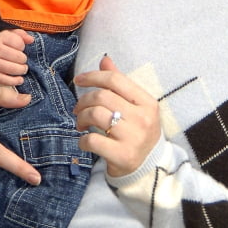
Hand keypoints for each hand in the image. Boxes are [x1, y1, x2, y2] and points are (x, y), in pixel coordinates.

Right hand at [0, 28, 33, 84]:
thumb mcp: (5, 30)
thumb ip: (20, 34)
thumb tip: (31, 40)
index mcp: (0, 38)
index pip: (19, 44)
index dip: (22, 46)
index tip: (19, 47)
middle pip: (18, 57)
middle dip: (23, 59)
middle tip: (21, 59)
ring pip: (13, 69)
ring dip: (21, 70)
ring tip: (22, 68)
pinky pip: (4, 80)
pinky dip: (14, 81)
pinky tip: (20, 80)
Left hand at [74, 55, 160, 177]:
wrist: (149, 167)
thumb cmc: (138, 131)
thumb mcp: (136, 106)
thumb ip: (120, 84)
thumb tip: (105, 60)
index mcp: (147, 102)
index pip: (115, 80)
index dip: (93, 76)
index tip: (78, 80)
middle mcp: (143, 118)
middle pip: (102, 97)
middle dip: (83, 101)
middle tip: (78, 109)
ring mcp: (134, 138)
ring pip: (95, 115)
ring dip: (81, 118)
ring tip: (80, 124)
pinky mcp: (123, 155)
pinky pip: (92, 140)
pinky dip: (83, 140)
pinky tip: (85, 141)